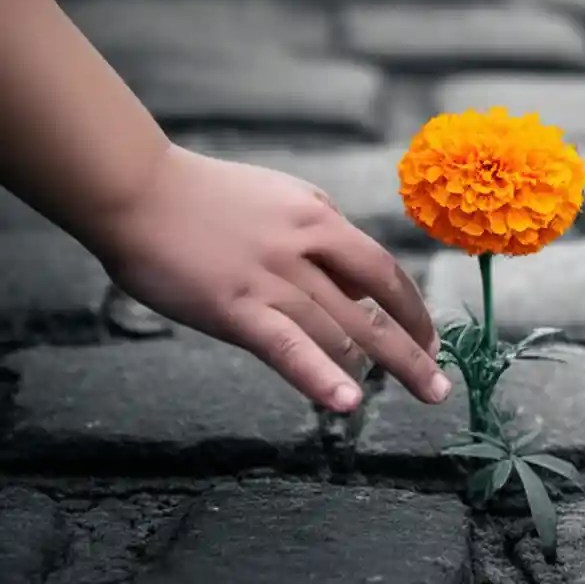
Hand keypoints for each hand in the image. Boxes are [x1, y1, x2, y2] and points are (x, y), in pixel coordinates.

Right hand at [86, 144, 449, 411]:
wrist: (137, 189)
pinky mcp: (234, 307)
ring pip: (341, 331)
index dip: (412, 309)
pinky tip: (347, 401)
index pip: (382, 271)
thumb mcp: (282, 199)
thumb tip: (354, 282)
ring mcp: (272, 278)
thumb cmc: (205, 197)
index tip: (429, 338)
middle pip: (375, 307)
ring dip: (384, 366)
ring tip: (418, 395)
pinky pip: (287, 347)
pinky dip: (320, 376)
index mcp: (320, 218)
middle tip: (441, 387)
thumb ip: (320, 236)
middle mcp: (306, 248)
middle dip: (415, 350)